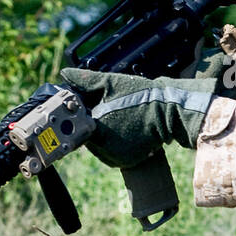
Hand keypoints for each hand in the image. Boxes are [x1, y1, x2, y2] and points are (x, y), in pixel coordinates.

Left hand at [58, 68, 218, 167]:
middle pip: (88, 137)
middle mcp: (104, 148)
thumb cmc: (141, 96)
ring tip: (117, 120)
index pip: (77, 124)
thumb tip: (66, 74)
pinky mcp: (127, 162)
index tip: (91, 106)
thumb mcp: (112, 83)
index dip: (82, 114)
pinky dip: (114, 144)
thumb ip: (86, 80)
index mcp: (96, 130)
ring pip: (100, 146)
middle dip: (93, 125)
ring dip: (103, 135)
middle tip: (106, 111)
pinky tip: (123, 130)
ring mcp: (116, 157)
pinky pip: (112, 154)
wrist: (169, 112)